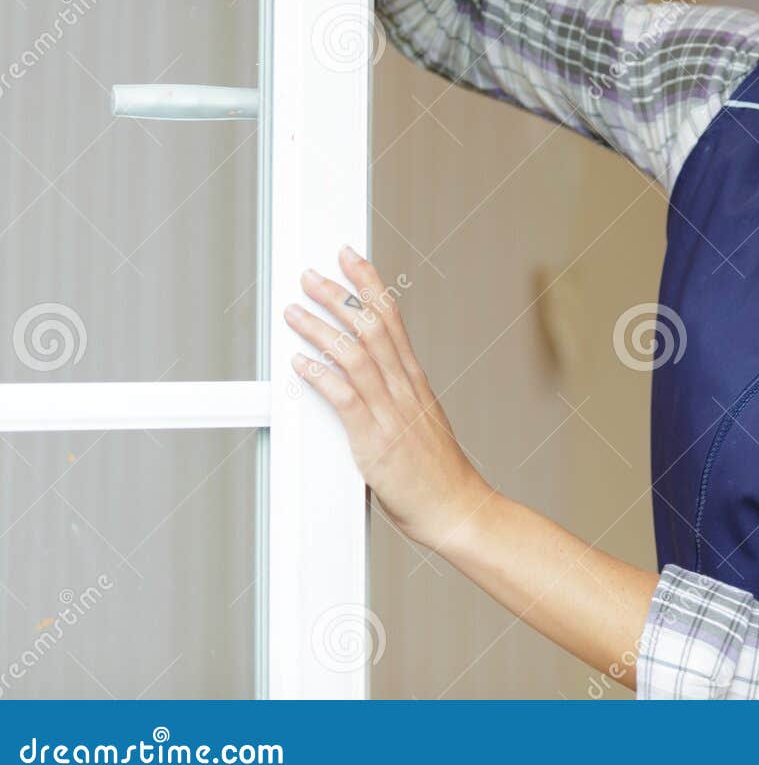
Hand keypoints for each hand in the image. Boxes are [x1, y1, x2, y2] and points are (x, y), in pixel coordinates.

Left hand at [284, 246, 493, 551]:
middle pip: (371, 327)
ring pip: (356, 355)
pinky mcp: (376, 440)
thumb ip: (395, 397)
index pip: (391, 318)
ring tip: (295, 311)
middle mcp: (404, 388)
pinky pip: (346, 399)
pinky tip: (302, 362)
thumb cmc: (436, 472)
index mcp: (415, 381)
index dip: (369, 284)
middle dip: (339, 295)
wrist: (457, 507)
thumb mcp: (420, 421)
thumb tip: (364, 379)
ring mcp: (392, 413)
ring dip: (322, 329)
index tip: (350, 257)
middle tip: (311, 275)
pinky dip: (322, 376)